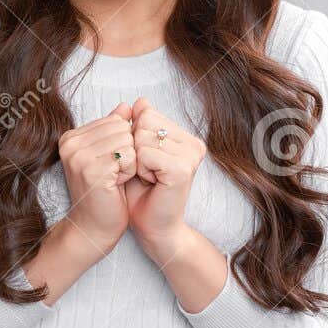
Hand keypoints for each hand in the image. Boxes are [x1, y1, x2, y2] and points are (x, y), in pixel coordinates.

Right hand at [57, 101, 136, 254]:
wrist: (94, 227)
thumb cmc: (103, 193)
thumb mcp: (107, 155)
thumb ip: (114, 128)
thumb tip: (127, 106)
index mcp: (70, 137)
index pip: (115, 120)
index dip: (122, 144)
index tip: (110, 165)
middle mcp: (70, 143)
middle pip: (122, 128)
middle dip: (127, 151)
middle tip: (114, 174)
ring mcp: (79, 156)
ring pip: (127, 140)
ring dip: (130, 162)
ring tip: (115, 179)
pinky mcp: (93, 170)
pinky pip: (129, 156)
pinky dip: (130, 171)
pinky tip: (117, 185)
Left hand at [123, 97, 207, 256]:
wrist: (151, 226)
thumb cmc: (140, 192)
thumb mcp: (135, 151)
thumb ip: (137, 125)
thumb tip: (138, 101)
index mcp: (185, 136)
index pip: (146, 112)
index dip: (133, 137)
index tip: (144, 161)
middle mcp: (193, 143)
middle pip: (144, 121)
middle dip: (134, 147)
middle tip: (146, 172)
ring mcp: (191, 155)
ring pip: (142, 136)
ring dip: (136, 160)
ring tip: (149, 178)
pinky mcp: (183, 168)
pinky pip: (145, 153)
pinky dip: (140, 169)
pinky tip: (151, 183)